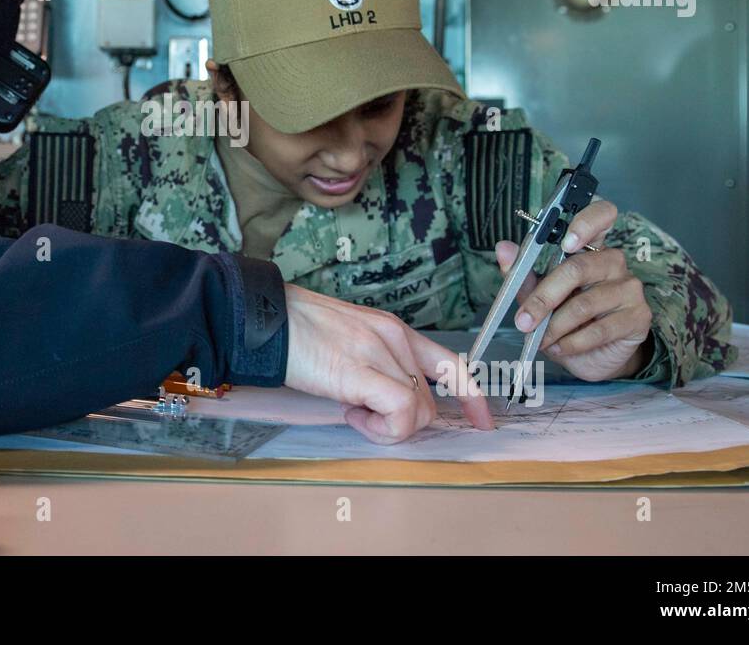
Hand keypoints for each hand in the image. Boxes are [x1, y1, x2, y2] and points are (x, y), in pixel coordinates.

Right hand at [283, 283, 494, 443]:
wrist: (265, 319)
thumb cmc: (296, 331)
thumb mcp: (348, 340)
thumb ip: (374, 362)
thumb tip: (382, 399)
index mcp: (394, 329)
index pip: (452, 363)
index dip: (473, 396)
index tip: (483, 420)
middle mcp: (395, 338)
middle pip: (430, 400)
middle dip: (403, 421)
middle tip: (362, 414)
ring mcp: (380, 353)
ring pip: (418, 410)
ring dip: (388, 427)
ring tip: (352, 411)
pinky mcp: (360, 372)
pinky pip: (400, 412)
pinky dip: (383, 428)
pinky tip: (353, 415)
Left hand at [495, 199, 651, 381]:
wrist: (592, 355)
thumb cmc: (565, 317)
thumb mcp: (538, 293)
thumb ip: (522, 273)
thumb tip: (503, 248)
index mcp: (590, 246)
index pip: (601, 215)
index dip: (586, 223)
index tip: (566, 242)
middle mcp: (614, 261)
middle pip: (579, 268)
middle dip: (544, 297)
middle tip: (523, 320)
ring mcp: (629, 288)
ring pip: (585, 303)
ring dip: (555, 326)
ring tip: (540, 339)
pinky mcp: (638, 317)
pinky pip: (600, 329)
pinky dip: (572, 342)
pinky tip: (560, 347)